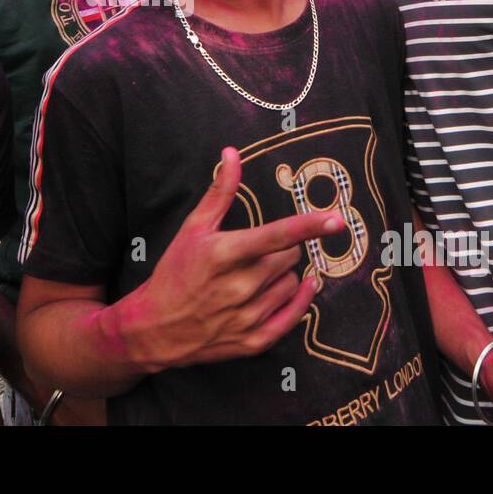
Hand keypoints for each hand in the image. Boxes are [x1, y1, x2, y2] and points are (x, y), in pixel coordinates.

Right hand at [119, 147, 340, 371]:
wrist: (155, 328)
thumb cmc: (175, 272)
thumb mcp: (192, 228)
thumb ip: (219, 191)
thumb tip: (232, 153)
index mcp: (222, 254)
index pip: (275, 235)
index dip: (309, 225)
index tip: (336, 219)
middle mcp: (237, 286)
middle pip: (287, 257)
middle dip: (280, 250)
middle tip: (258, 253)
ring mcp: (247, 316)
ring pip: (291, 282)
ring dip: (283, 274)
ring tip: (257, 276)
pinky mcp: (254, 340)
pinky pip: (294, 316)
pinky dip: (300, 300)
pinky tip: (300, 287)